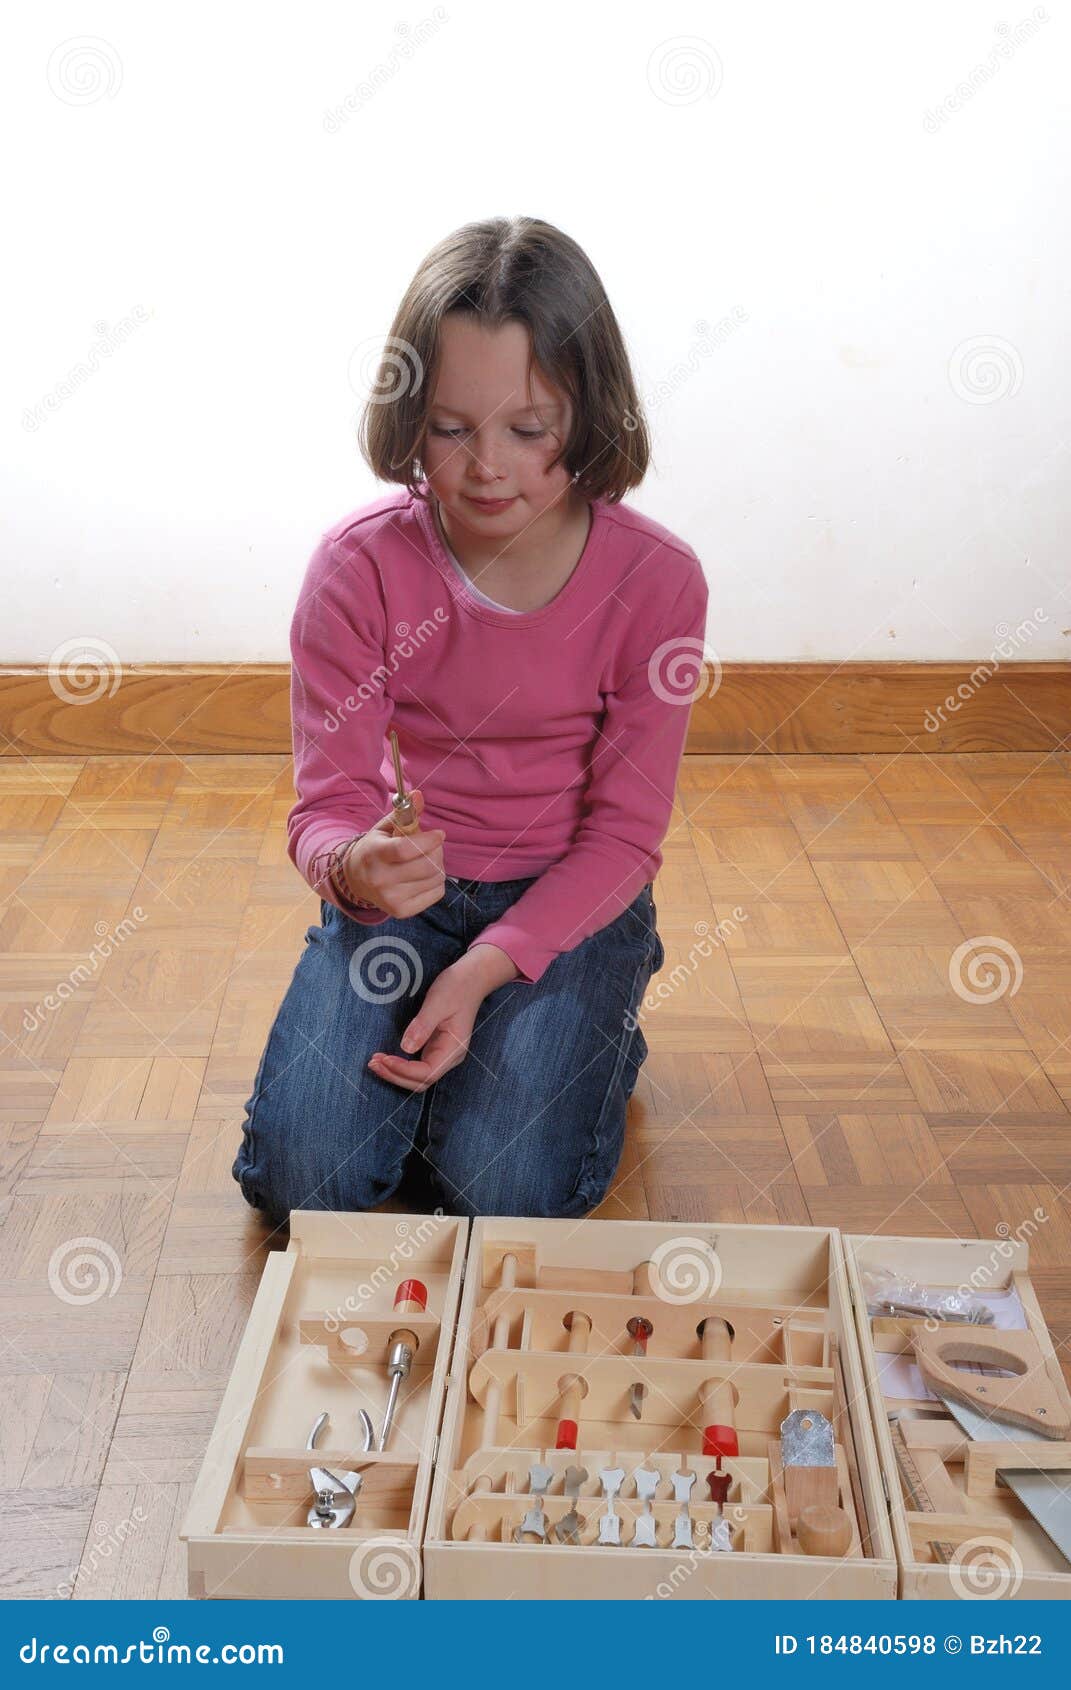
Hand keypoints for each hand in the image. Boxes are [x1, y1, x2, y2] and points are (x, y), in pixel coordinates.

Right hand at [344, 788, 444, 917]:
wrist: (355, 880)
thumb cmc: (375, 849)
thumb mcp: (384, 828)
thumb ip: (403, 813)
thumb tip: (418, 795)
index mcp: (374, 854)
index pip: (406, 849)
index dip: (428, 840)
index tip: (439, 834)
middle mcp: (380, 879)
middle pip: (426, 865)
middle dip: (436, 851)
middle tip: (432, 846)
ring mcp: (391, 899)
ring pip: (436, 878)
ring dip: (437, 865)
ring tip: (424, 860)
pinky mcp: (402, 911)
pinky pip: (437, 892)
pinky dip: (436, 882)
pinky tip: (423, 877)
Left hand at [366, 945, 518, 1091]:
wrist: (471, 979)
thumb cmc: (457, 988)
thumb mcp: (438, 1002)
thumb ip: (423, 1026)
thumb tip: (406, 1048)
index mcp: (453, 1049)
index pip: (427, 1073)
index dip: (404, 1070)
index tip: (384, 1059)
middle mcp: (448, 1057)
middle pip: (421, 1081)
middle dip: (395, 1075)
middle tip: (373, 1062)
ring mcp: (442, 1054)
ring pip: (417, 1077)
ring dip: (395, 1073)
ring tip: (374, 1062)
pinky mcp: (434, 1048)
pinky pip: (416, 1066)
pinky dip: (400, 1066)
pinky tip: (386, 1059)